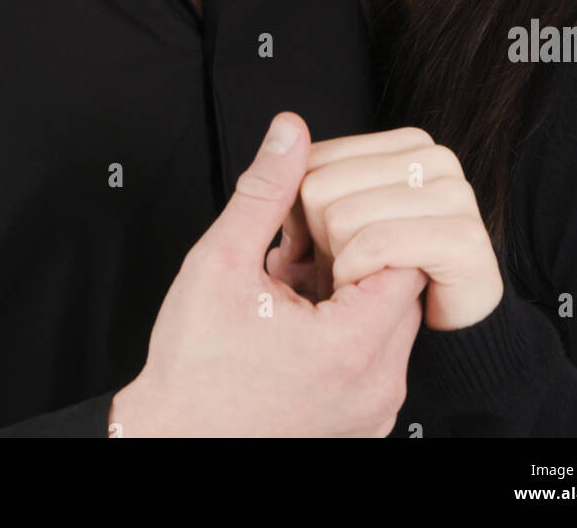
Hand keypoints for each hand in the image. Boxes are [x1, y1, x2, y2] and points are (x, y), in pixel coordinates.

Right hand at [110, 113, 426, 437]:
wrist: (171, 442)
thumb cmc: (192, 367)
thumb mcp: (222, 262)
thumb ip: (266, 191)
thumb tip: (290, 133)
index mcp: (352, 348)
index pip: (405, 258)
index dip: (365, 231)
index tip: (319, 232)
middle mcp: (376, 386)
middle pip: (402, 289)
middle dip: (355, 259)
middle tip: (298, 255)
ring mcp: (371, 410)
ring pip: (390, 322)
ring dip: (350, 294)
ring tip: (292, 289)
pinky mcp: (359, 421)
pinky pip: (377, 358)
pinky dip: (346, 330)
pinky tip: (297, 321)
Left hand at [266, 126, 503, 331]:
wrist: (444, 336)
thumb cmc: (382, 277)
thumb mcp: (329, 223)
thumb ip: (304, 181)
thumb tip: (283, 129)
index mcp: (407, 145)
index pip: (312, 160)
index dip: (296, 211)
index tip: (308, 246)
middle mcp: (435, 160)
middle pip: (319, 188)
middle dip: (314, 244)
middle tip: (330, 274)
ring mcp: (455, 196)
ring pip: (342, 217)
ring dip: (331, 268)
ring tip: (348, 287)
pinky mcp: (464, 240)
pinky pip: (376, 244)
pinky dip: (353, 276)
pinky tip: (360, 293)